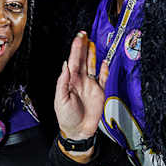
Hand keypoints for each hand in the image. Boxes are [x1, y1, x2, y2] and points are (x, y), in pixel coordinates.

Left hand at [54, 32, 107, 155]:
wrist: (78, 131)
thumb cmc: (66, 117)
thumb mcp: (61, 100)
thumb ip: (63, 82)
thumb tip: (65, 66)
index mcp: (70, 81)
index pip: (73, 61)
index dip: (76, 49)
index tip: (79, 37)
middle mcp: (80, 80)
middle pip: (82, 59)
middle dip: (83, 47)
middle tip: (84, 34)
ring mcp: (90, 85)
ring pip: (92, 65)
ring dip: (92, 54)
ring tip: (92, 43)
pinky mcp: (99, 92)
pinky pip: (103, 78)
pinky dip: (105, 70)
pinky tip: (105, 62)